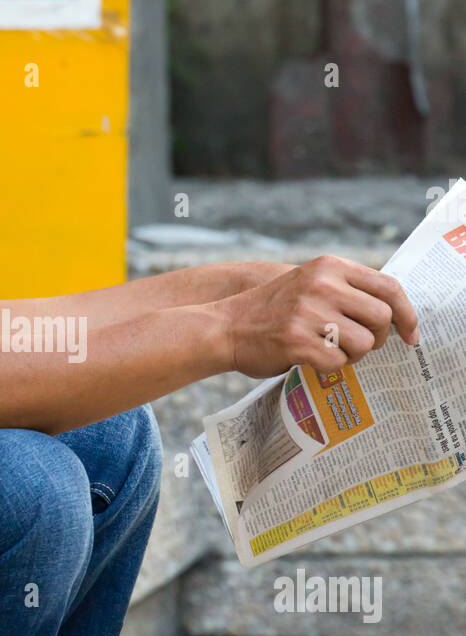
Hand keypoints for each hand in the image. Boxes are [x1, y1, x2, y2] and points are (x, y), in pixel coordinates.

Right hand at [216, 255, 419, 378]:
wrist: (225, 326)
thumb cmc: (272, 310)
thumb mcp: (308, 282)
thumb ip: (344, 289)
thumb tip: (391, 312)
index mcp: (329, 266)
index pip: (388, 287)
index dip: (407, 314)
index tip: (410, 334)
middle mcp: (322, 285)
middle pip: (382, 317)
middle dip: (377, 338)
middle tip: (359, 346)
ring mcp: (309, 312)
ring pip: (364, 343)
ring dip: (353, 355)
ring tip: (331, 352)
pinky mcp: (297, 341)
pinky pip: (338, 363)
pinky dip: (331, 368)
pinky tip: (313, 361)